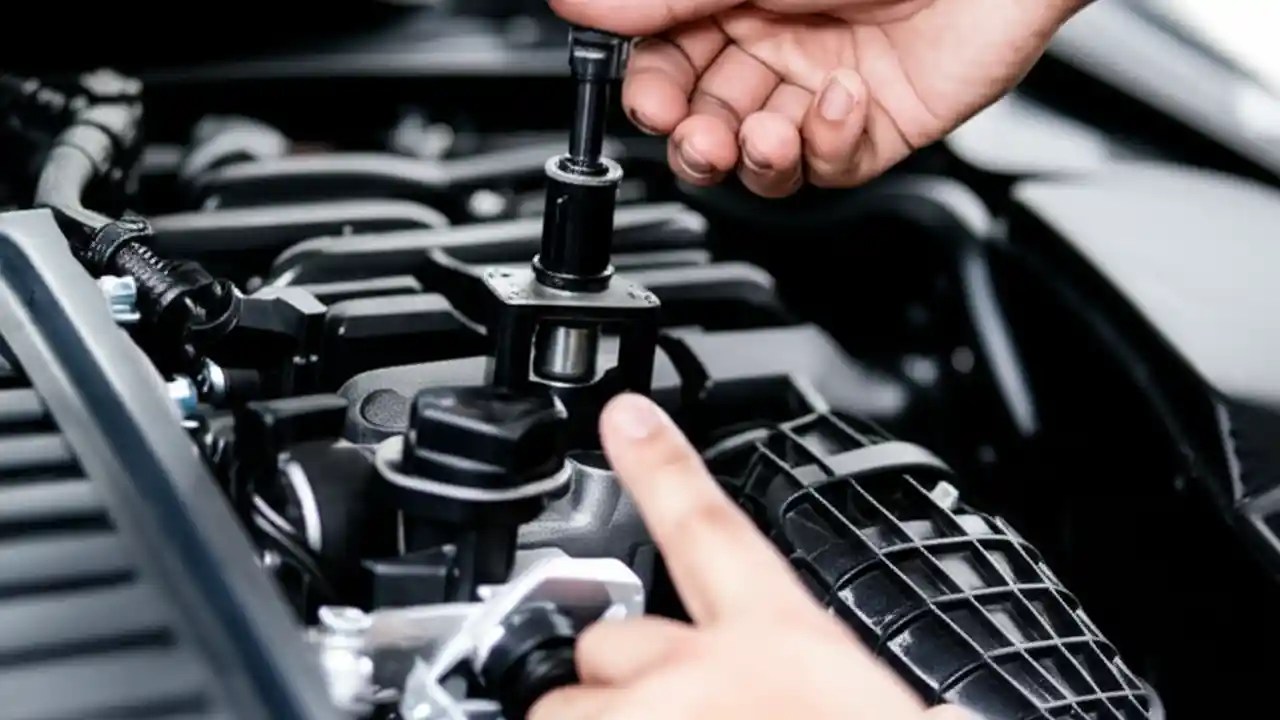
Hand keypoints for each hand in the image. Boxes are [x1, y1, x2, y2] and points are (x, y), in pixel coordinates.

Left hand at [530, 393, 973, 718]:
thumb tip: (775, 673)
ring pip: (564, 713)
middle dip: (622, 683)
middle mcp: (701, 673)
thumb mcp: (849, 698)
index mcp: (779, 639)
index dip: (662, 462)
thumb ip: (787, 668)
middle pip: (606, 640)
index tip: (625, 416)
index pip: (711, 522)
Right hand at [549, 0, 1088, 196]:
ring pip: (763, 160)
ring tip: (764, 136)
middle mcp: (776, 46)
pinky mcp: (879, 125)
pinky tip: (840, 101)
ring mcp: (825, 89)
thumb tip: (577, 4)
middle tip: (697, 139)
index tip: (646, 106)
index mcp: (735, 3)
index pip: (666, 67)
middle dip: (697, 142)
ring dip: (755, 159)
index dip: (650, 95)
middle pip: (709, 124)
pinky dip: (828, 146)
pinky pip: (833, 165)